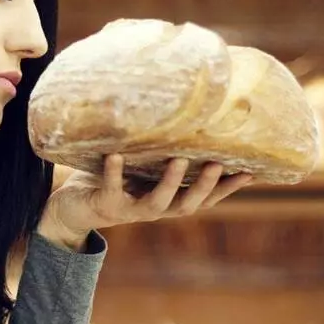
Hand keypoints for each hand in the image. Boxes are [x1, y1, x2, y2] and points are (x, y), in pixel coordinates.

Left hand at [40, 155, 252, 245]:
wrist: (70, 209)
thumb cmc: (111, 180)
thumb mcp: (140, 167)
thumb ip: (161, 150)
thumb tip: (183, 114)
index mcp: (168, 199)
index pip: (205, 197)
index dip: (228, 187)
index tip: (253, 171)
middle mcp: (154, 208)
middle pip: (188, 204)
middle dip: (206, 186)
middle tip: (219, 164)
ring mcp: (130, 209)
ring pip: (158, 202)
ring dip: (170, 182)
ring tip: (179, 160)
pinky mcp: (105, 204)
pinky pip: (111, 188)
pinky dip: (114, 172)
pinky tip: (116, 155)